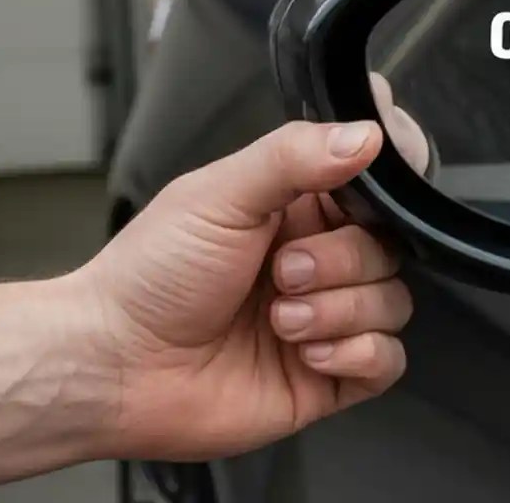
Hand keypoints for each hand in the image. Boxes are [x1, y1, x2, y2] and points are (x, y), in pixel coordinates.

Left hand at [78, 119, 426, 460]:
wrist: (115, 367)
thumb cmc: (148, 278)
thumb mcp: (218, 195)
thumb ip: (294, 156)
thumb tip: (367, 134)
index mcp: (298, 207)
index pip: (377, 182)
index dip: (385, 187)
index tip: (362, 189)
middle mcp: (319, 259)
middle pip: (390, 247)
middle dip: (341, 261)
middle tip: (283, 272)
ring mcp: (328, 317)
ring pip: (394, 301)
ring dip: (339, 310)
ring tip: (279, 319)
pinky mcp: (332, 374)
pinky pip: (389, 360)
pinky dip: (356, 354)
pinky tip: (305, 352)